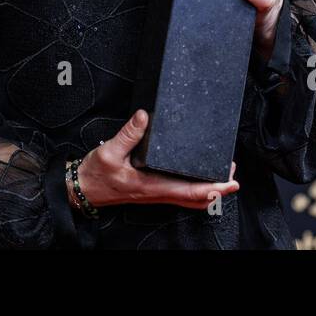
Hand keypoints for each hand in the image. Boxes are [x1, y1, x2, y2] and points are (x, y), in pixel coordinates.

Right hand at [72, 110, 238, 209]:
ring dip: (208, 190)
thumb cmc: (95, 174)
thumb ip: (128, 134)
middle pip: (195, 199)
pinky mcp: (150, 190)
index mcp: (150, 186)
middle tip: (233, 177)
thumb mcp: (109, 151)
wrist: (82, 189)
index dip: (213, 188)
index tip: (230, 182)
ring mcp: (154, 193)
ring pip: (188, 198)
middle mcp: (156, 193)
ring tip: (221, 176)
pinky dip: (194, 189)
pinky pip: (178, 193)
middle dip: (217, 190)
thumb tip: (144, 116)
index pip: (189, 191)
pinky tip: (197, 178)